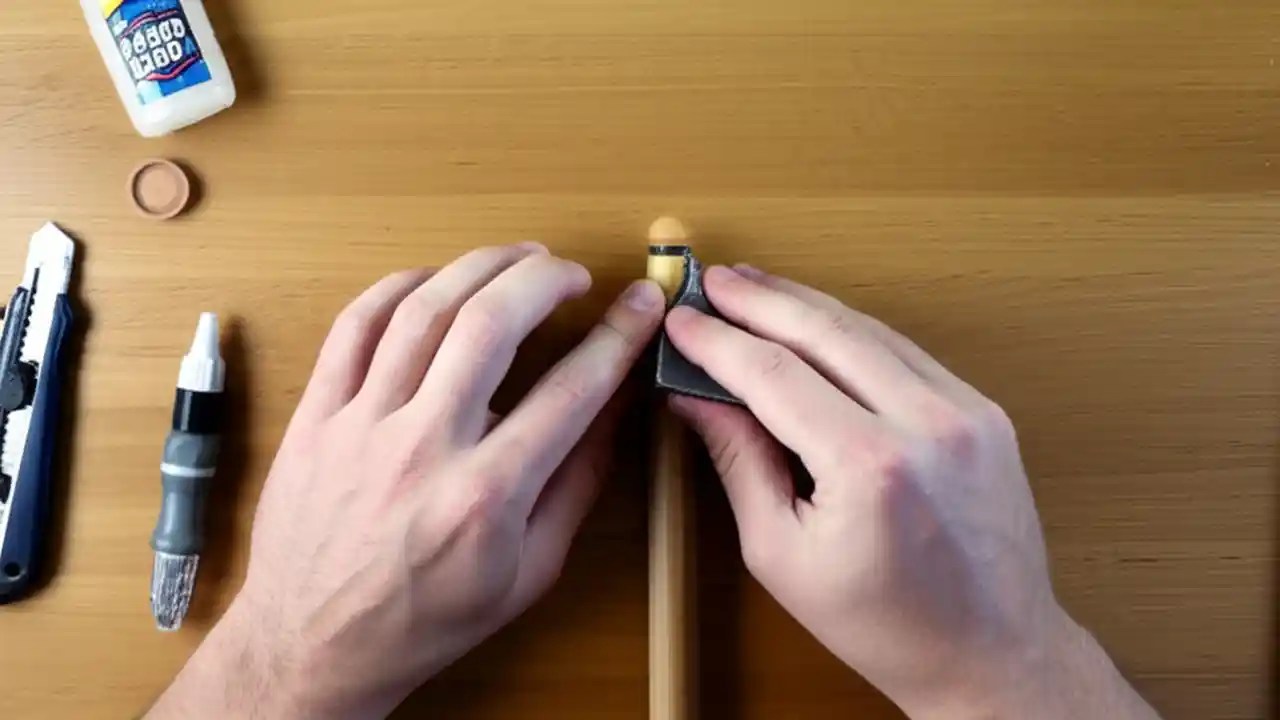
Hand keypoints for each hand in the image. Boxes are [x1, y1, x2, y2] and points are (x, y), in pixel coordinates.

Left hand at [148, 244, 664, 718]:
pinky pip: (355, 327)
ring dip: (478, 267)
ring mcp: (361, 426)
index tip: (640, 303)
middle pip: (491, 324)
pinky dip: (399, 287)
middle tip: (570, 273)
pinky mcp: (316, 416)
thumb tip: (613, 407)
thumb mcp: (529, 573)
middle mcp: (423, 449)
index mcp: (486, 497)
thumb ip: (576, 485)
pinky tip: (434, 281)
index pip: (571, 390)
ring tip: (515, 259)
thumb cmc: (429, 619)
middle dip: (543, 279)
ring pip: (423, 310)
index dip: (617, 335)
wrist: (315, 646)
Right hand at [665, 264, 1158, 719]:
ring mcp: (966, 411)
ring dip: (806, 303)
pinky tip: (817, 320)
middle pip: (825, 330)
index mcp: (870, 467)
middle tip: (712, 280)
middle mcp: (926, 425)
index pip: (774, 374)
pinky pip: (906, 352)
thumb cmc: (884, 623)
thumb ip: (739, 461)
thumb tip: (696, 395)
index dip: (719, 342)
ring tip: (754, 288)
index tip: (682, 321)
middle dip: (761, 299)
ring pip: (869, 329)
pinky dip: (854, 330)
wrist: (992, 652)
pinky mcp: (984, 412)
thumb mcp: (781, 554)